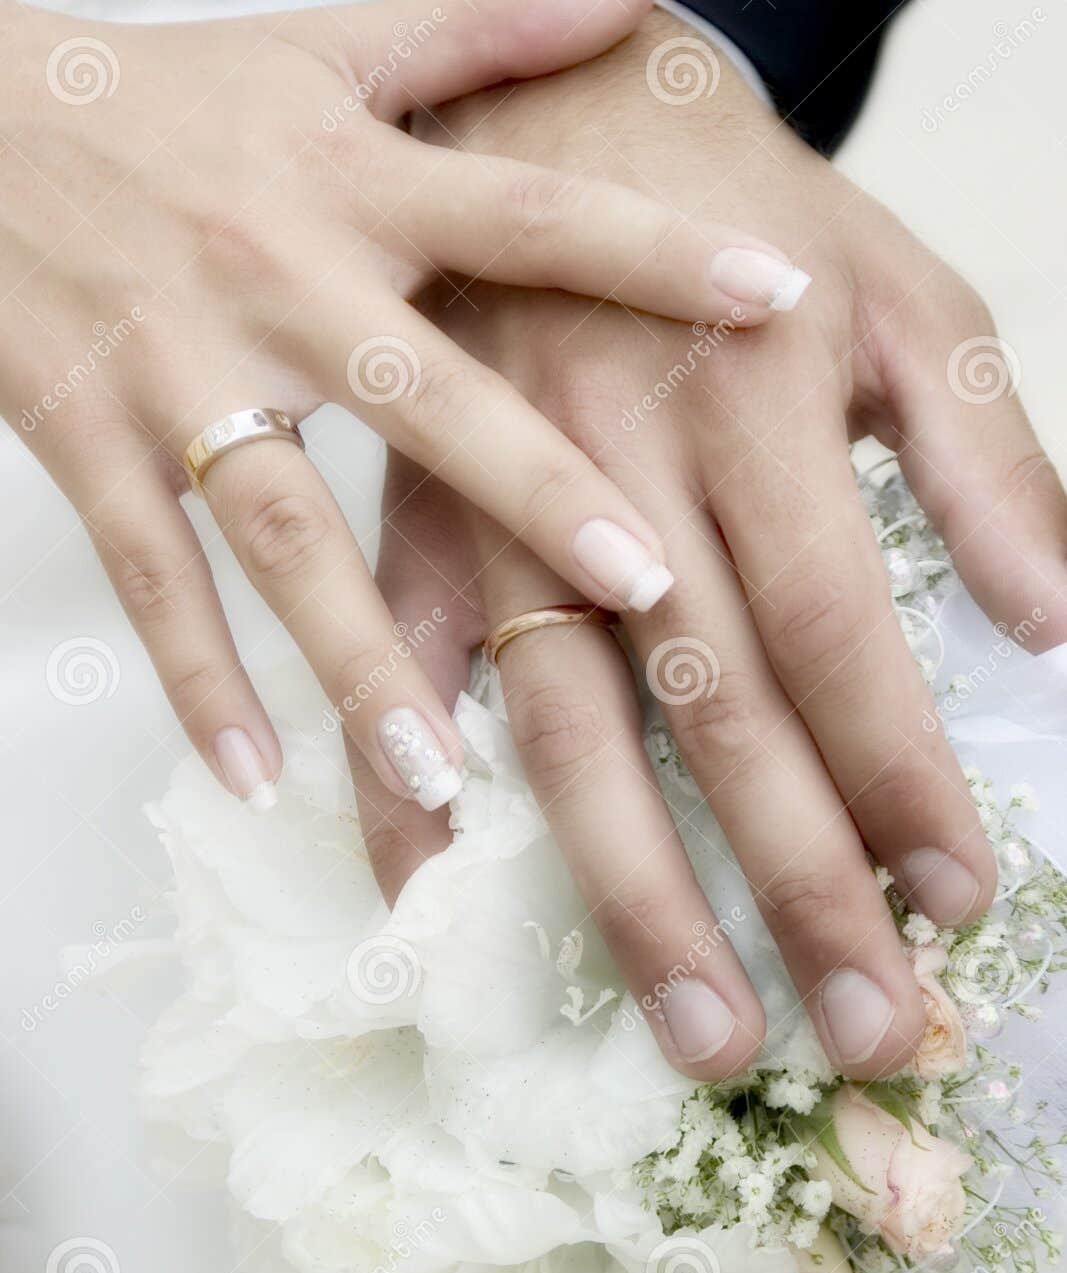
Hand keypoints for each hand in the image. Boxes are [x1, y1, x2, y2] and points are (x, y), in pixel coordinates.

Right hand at [0, 0, 805, 812]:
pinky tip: (258, 776)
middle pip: (426, 396)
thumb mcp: (317, 51)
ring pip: (283, 529)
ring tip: (440, 767)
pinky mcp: (88, 442)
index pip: (528, 214)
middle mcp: (281, 280)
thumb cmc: (157, 100)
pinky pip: (153, 578)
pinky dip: (199, 682)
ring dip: (359, 653)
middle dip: (537, 490)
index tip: (775, 298)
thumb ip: (472, 32)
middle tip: (646, 588)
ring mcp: (180, 373)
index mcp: (352, 183)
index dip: (655, 250)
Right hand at [362, 11, 1066, 1080]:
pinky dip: (404, 788)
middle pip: (716, 715)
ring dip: (634, 890)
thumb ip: (985, 453)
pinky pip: (408, 674)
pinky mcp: (419, 523)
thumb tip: (1055, 620)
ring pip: (571, 728)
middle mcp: (622, 477)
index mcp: (755, 409)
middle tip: (853, 1030)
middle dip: (791, 886)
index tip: (955, 899)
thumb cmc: (740, 216)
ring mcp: (503, 510)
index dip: (897, 776)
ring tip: (698, 1027)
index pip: (838, 634)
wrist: (549, 117)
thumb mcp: (902, 296)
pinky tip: (435, 903)